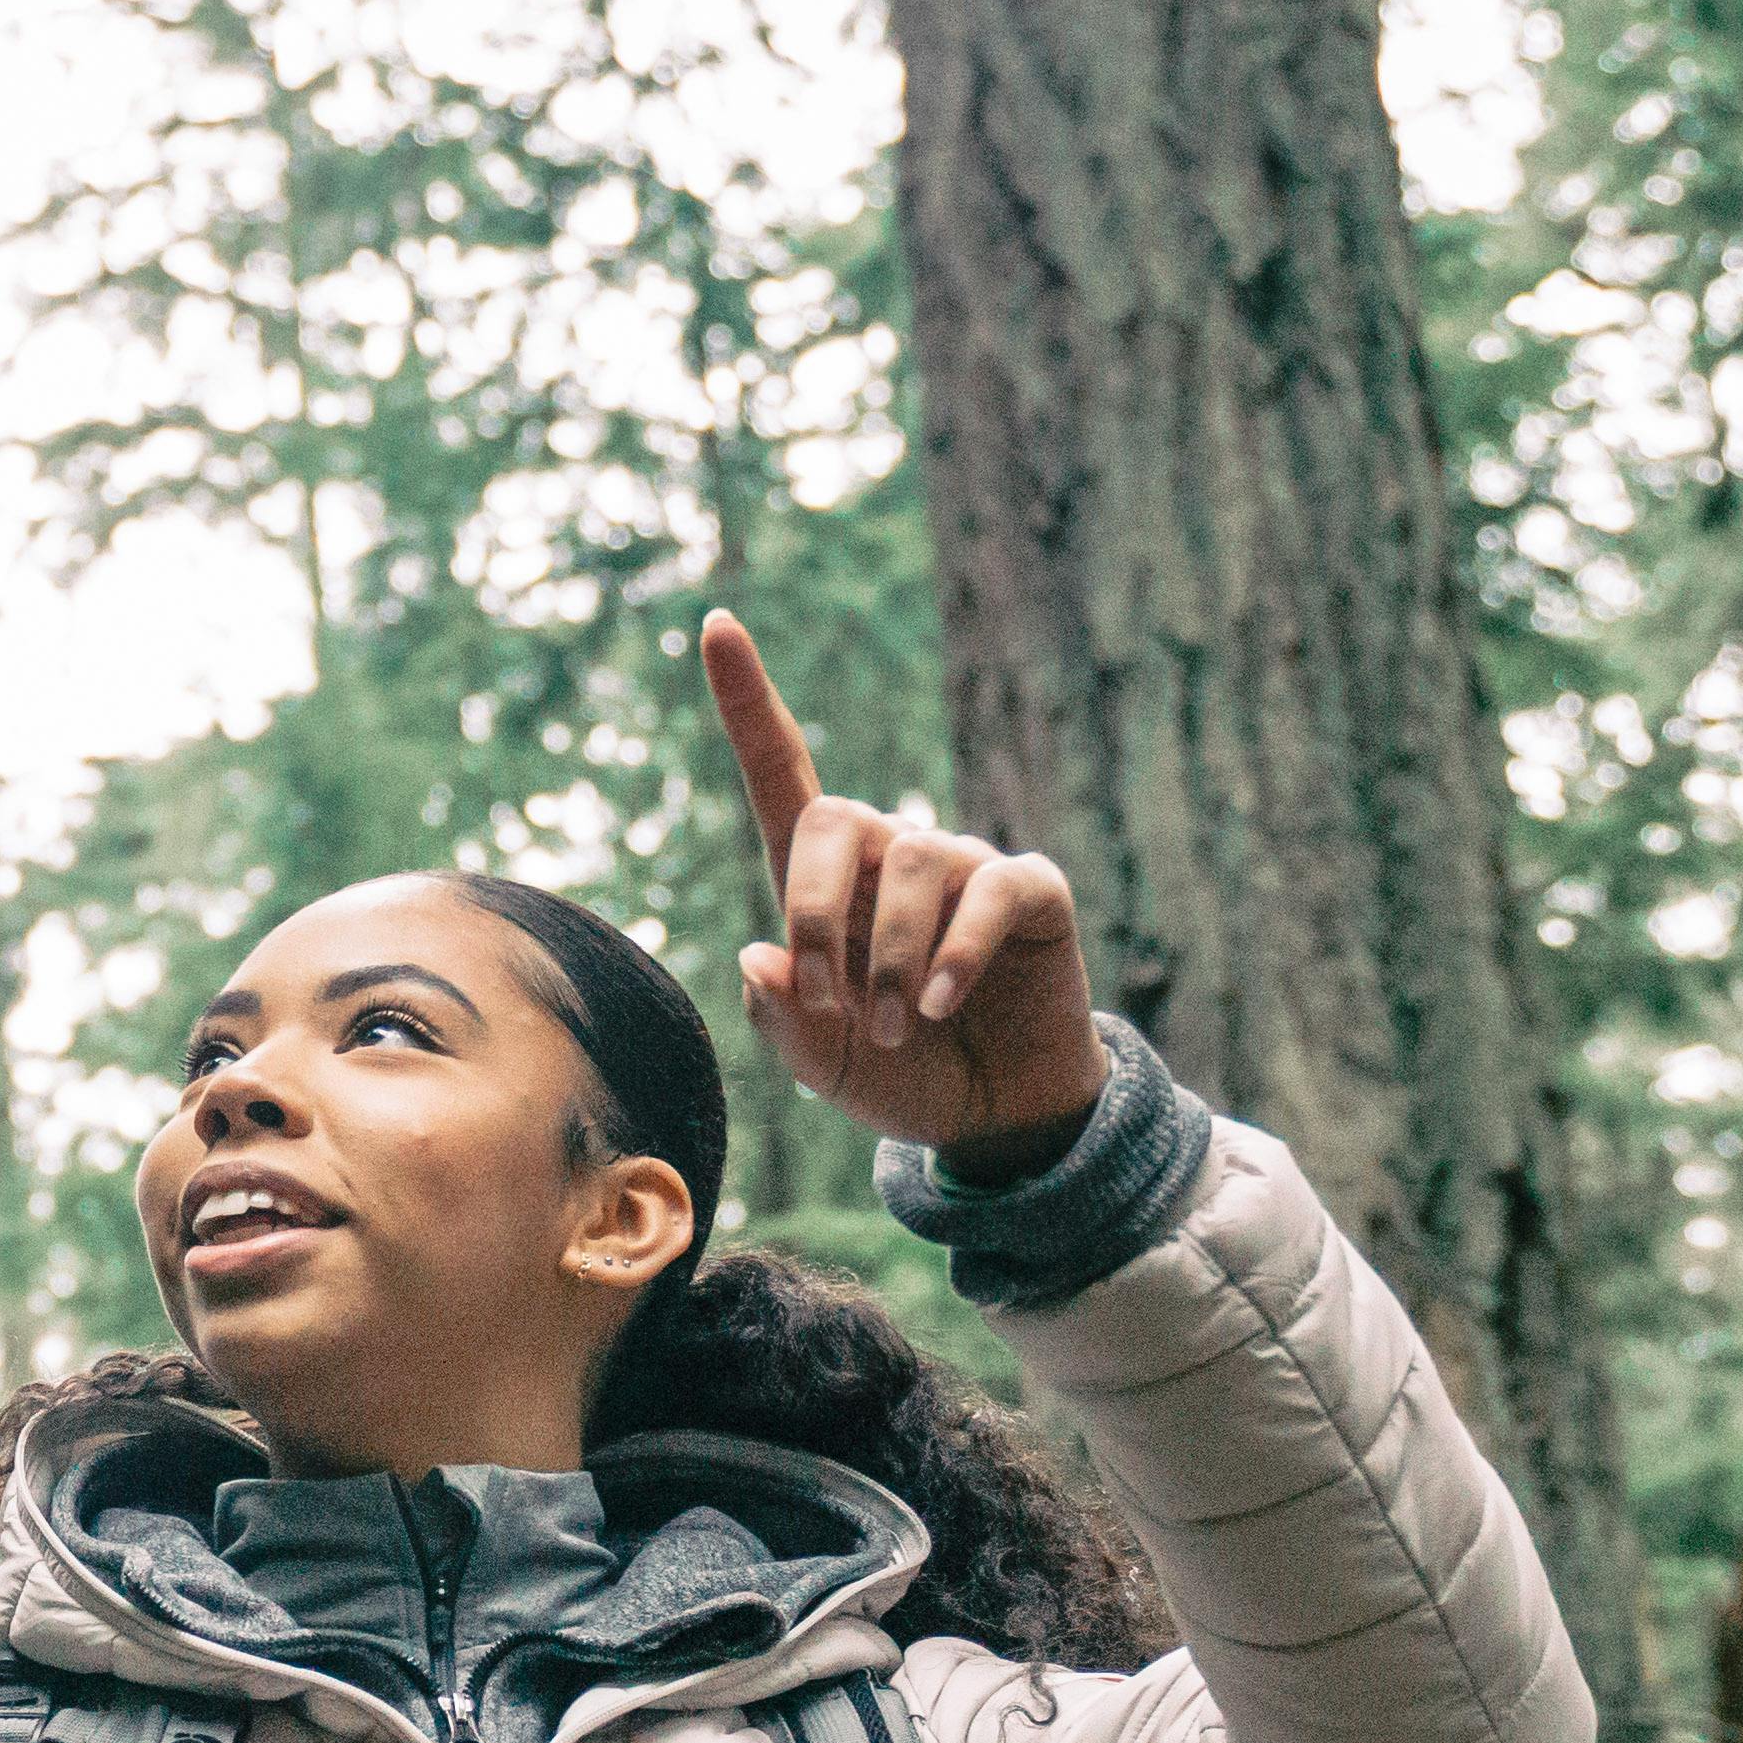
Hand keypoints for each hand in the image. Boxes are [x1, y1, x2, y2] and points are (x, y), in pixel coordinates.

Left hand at [701, 612, 1104, 1179]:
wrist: (992, 1116)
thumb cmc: (897, 1073)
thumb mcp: (819, 1060)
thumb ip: (781, 1015)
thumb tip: (759, 956)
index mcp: (825, 882)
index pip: (782, 771)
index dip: (747, 700)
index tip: (713, 626)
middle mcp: (892, 855)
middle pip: (836, 819)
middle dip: (814, 909)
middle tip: (825, 998)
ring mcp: (965, 866)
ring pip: (913, 863)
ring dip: (890, 956)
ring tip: (893, 1027)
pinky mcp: (1029, 893)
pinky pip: (990, 891)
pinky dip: (954, 953)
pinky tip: (940, 1005)